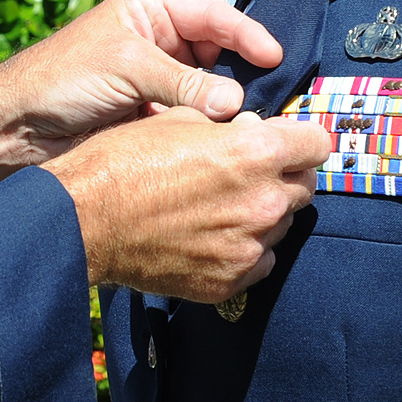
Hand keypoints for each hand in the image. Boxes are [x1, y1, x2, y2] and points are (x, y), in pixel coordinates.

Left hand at [0, 0, 284, 191]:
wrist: (15, 126)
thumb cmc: (61, 78)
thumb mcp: (126, 67)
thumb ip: (184, 83)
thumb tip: (236, 104)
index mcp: (150, 11)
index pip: (214, 16)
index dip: (248, 36)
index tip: (277, 59)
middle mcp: (156, 41)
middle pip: (217, 54)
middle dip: (243, 75)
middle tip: (274, 100)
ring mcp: (153, 81)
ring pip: (207, 92)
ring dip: (225, 109)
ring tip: (252, 127)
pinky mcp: (148, 117)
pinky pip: (189, 120)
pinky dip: (204, 131)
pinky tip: (221, 145)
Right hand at [45, 108, 327, 300]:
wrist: (84, 220)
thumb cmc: (123, 162)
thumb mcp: (177, 121)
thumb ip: (227, 126)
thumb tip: (251, 129)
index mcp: (255, 153)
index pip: (318, 144)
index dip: (299, 139)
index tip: (285, 143)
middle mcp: (263, 202)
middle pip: (304, 186)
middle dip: (281, 175)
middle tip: (243, 173)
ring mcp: (249, 247)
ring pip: (281, 225)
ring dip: (261, 212)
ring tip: (218, 206)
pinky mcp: (230, 281)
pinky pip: (259, 260)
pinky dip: (243, 248)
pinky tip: (210, 236)